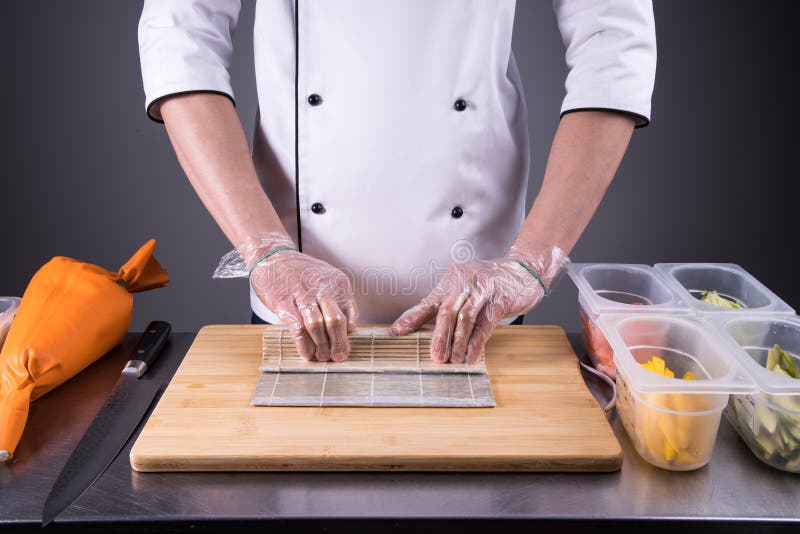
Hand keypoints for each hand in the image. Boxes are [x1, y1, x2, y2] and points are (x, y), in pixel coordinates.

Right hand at [250, 247, 357, 361]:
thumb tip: (345, 328)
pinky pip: (298, 328)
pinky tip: (307, 353)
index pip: (351, 314)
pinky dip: (304, 345)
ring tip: (323, 357)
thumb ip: (336, 300)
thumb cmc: (300, 271)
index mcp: (338, 283)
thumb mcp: (326, 278)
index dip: (348, 334)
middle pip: (336, 321)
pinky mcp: (285, 303)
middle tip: (339, 357)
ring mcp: (303, 295)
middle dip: (339, 344)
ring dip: (322, 346)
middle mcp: (322, 288)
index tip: (345, 345)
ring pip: (317, 326)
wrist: (272, 256)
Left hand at [391, 246, 566, 363]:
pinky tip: (472, 355)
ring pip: (466, 318)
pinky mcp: (500, 300)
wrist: (523, 273)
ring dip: (458, 342)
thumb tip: (411, 324)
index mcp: (452, 279)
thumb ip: (441, 305)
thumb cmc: (489, 285)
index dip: (413, 317)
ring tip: (453, 360)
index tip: (397, 332)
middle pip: (447, 310)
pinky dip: (477, 342)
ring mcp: (484, 289)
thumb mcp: (463, 289)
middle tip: (435, 357)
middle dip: (440, 336)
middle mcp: (465, 281)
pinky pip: (486, 324)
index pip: (430, 301)